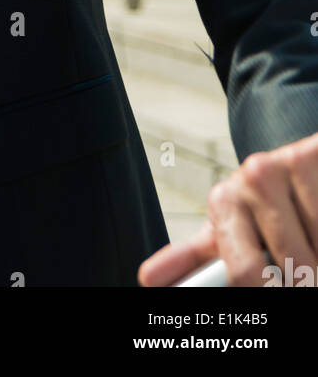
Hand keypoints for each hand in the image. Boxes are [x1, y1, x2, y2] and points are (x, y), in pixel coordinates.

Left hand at [138, 130, 317, 286]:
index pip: (245, 272)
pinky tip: (317, 220)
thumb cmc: (263, 208)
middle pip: (293, 270)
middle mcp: (248, 179)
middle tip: (304, 275)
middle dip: (304, 281)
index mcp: (223, 204)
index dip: (260, 290)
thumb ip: (193, 257)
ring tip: (310, 241)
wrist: (296, 163)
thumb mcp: (230, 229)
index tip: (259, 286)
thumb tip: (147, 280)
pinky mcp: (310, 156)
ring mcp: (279, 166)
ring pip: (316, 252)